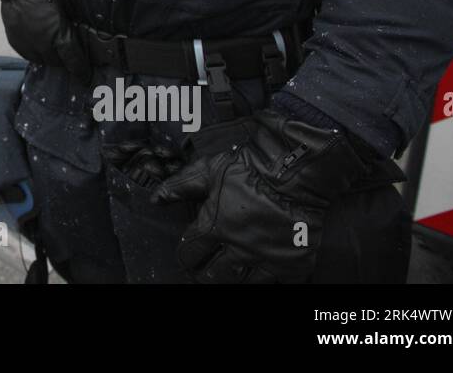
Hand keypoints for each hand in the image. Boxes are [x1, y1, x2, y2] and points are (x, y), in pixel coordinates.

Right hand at [0, 0, 87, 78]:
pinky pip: (27, 55)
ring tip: (53, 50)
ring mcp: (27, 43)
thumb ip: (72, 25)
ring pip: (41, 60)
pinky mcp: (15, 41)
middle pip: (57, 63)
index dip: (81, 71)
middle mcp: (42, 43)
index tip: (86, 77)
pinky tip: (39, 46)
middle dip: (65, 62)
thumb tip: (80, 35)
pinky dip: (35, 53)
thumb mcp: (67, 6)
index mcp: (59, 35)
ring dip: (49, 58)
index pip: (73, 60)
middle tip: (69, 56)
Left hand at [151, 110, 373, 282]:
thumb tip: (157, 198)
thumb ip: (180, 186)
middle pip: (214, 275)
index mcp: (215, 227)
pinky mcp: (293, 262)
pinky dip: (271, 279)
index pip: (190, 252)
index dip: (185, 255)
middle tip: (202, 273)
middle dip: (205, 274)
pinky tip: (265, 275)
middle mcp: (238, 248)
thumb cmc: (251, 169)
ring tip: (229, 274)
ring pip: (244, 281)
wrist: (295, 172)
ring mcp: (267, 258)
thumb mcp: (208, 171)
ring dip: (234, 278)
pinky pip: (280, 282)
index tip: (186, 255)